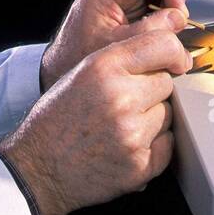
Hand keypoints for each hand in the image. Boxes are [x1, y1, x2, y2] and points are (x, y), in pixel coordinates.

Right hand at [0, 30, 193, 214]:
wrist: (37, 168)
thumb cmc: (57, 119)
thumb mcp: (81, 72)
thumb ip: (123, 59)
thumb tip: (168, 55)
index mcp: (104, 67)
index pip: (163, 45)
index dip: (173, 54)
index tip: (176, 62)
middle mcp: (120, 97)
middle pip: (167, 83)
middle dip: (153, 91)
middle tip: (126, 103)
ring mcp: (132, 133)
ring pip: (168, 114)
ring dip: (153, 119)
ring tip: (120, 127)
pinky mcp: (140, 164)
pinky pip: (168, 144)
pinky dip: (154, 147)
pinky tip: (126, 146)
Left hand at [40, 0, 188, 92]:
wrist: (62, 68)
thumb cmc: (78, 56)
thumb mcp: (116, 45)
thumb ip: (148, 31)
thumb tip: (177, 19)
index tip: (179, 9)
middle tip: (178, 20)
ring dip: (170, 7)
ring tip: (170, 30)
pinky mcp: (128, 9)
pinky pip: (154, 4)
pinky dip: (164, 17)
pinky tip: (162, 33)